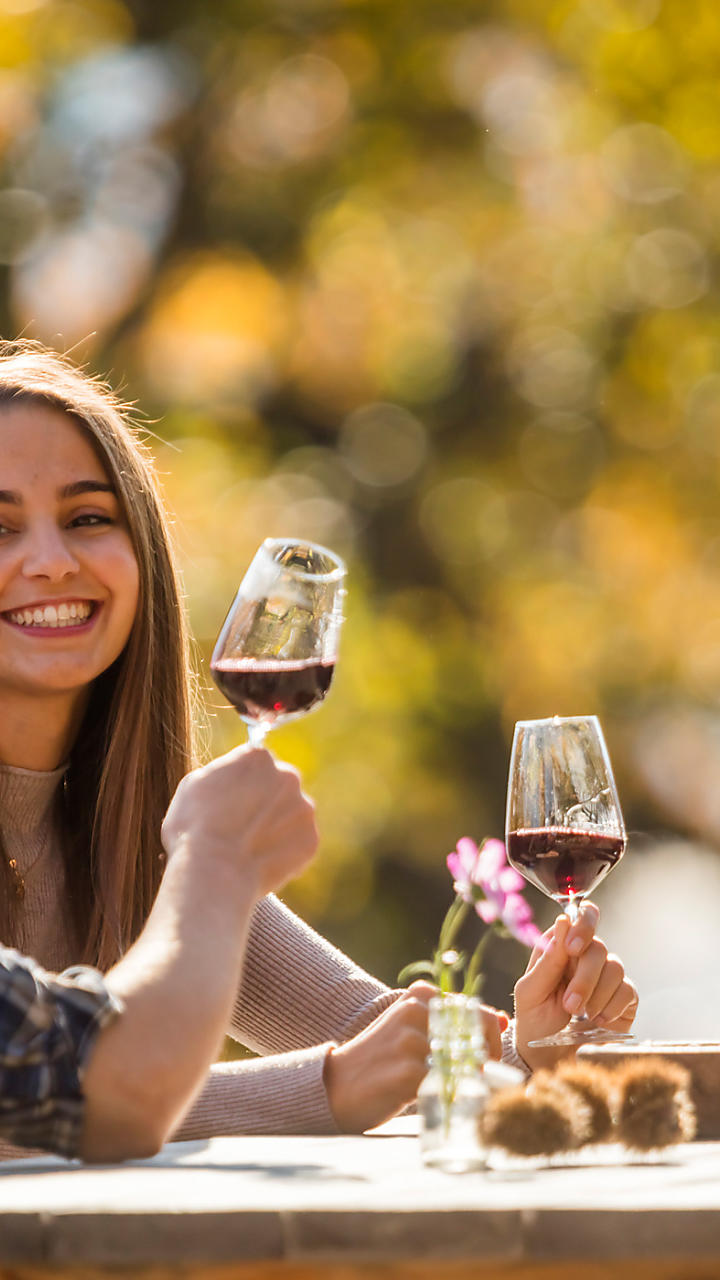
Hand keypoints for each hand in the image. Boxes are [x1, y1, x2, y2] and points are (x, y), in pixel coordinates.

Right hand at [161, 746, 317, 897]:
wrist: (213, 872)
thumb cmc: (194, 828)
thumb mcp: (194, 785)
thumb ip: (221, 772)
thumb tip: (231, 776)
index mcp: (258, 757)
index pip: (256, 763)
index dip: (242, 784)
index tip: (232, 801)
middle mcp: (288, 776)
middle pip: (279, 786)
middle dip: (265, 802)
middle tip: (243, 826)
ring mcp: (303, 808)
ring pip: (292, 814)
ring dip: (277, 826)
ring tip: (250, 848)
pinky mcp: (311, 839)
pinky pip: (299, 843)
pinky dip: (285, 852)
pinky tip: (262, 862)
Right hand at [323, 981, 508, 1132]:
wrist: (337, 1086)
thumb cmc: (382, 1060)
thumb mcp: (415, 1030)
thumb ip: (453, 1024)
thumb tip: (502, 1020)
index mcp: (421, 995)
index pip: (480, 1013)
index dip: (491, 1042)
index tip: (486, 1061)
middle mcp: (416, 1011)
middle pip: (479, 1037)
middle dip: (486, 1063)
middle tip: (479, 1081)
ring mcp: (411, 1040)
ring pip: (467, 1064)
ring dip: (472, 1084)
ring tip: (458, 1094)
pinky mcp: (407, 1072)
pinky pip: (450, 1087)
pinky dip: (455, 1099)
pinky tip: (444, 1104)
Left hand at [513, 902, 637, 1070]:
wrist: (550, 1057)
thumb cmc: (535, 1019)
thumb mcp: (531, 991)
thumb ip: (548, 959)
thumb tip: (563, 920)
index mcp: (561, 946)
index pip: (582, 916)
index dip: (584, 926)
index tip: (573, 948)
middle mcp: (586, 956)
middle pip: (599, 948)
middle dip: (584, 979)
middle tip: (570, 1005)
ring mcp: (607, 976)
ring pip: (615, 968)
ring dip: (596, 995)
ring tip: (578, 1015)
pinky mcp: (624, 998)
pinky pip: (627, 991)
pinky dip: (611, 1007)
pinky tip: (597, 1020)